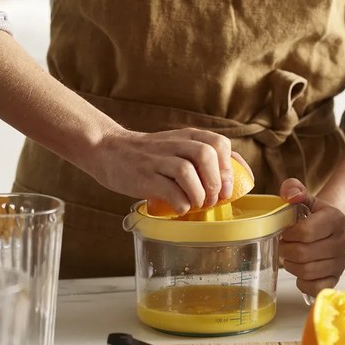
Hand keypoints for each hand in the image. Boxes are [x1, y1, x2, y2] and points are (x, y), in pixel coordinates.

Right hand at [88, 127, 247, 214]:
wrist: (108, 150)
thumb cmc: (150, 156)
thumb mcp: (178, 147)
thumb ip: (203, 158)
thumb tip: (236, 177)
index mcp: (187, 136)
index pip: (219, 143)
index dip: (230, 167)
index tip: (231, 188)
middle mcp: (174, 144)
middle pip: (206, 154)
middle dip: (217, 181)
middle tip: (215, 199)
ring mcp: (157, 159)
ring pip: (187, 170)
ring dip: (199, 193)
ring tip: (198, 204)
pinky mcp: (144, 176)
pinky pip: (168, 190)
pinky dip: (180, 203)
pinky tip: (180, 208)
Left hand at [279, 178, 344, 297]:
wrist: (325, 231)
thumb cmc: (310, 216)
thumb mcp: (302, 199)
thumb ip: (294, 190)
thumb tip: (290, 195)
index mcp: (336, 219)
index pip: (305, 232)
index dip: (288, 235)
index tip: (284, 233)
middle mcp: (343, 241)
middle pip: (304, 253)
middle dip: (286, 251)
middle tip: (283, 246)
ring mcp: (341, 262)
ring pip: (307, 271)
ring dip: (292, 266)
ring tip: (290, 258)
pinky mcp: (336, 279)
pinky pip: (315, 288)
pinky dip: (303, 283)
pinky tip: (300, 273)